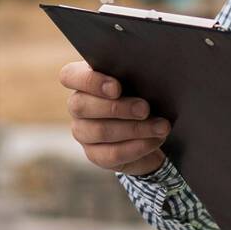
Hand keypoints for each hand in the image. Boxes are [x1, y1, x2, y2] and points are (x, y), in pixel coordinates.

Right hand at [59, 60, 169, 176]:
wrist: (154, 128)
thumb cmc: (145, 95)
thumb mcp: (141, 81)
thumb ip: (136, 75)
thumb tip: (149, 75)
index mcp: (85, 80)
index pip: (69, 76)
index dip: (90, 81)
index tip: (117, 88)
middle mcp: (78, 106)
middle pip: (81, 106)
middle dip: (117, 108)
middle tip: (145, 109)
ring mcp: (83, 132)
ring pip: (99, 131)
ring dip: (134, 129)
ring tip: (161, 127)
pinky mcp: (95, 154)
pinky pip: (112, 154)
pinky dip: (137, 147)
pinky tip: (154, 141)